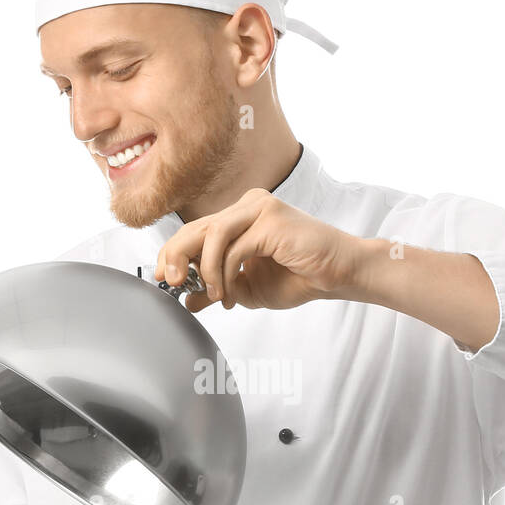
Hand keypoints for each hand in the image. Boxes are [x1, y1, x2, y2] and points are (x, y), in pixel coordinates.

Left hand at [154, 187, 366, 310]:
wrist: (338, 275)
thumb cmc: (299, 276)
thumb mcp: (247, 290)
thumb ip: (216, 290)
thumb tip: (186, 299)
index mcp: (240, 216)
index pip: (196, 230)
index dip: (173, 252)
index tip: (165, 278)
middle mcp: (247, 205)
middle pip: (197, 227)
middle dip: (177, 256)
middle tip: (172, 281)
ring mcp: (260, 208)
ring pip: (212, 234)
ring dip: (206, 269)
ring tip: (214, 295)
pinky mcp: (271, 220)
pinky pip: (235, 247)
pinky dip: (226, 273)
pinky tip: (231, 293)